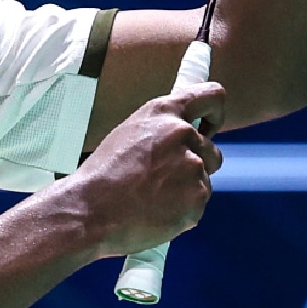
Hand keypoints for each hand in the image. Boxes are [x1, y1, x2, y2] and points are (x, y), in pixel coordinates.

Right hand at [70, 81, 224, 258]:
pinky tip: (156, 211)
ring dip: (187, 188)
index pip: (211, 96)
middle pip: (212, 150)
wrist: (90, 211)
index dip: (215, 114)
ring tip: (152, 197)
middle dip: (197, 164)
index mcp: (164, 112)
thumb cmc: (104, 175)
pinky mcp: (198, 196)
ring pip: (204, 178)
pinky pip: (199, 203)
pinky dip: (183, 210)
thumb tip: (186, 135)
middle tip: (166, 179)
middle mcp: (183, 133)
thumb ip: (162, 130)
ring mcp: (193, 165)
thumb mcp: (130, 134)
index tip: (210, 127)